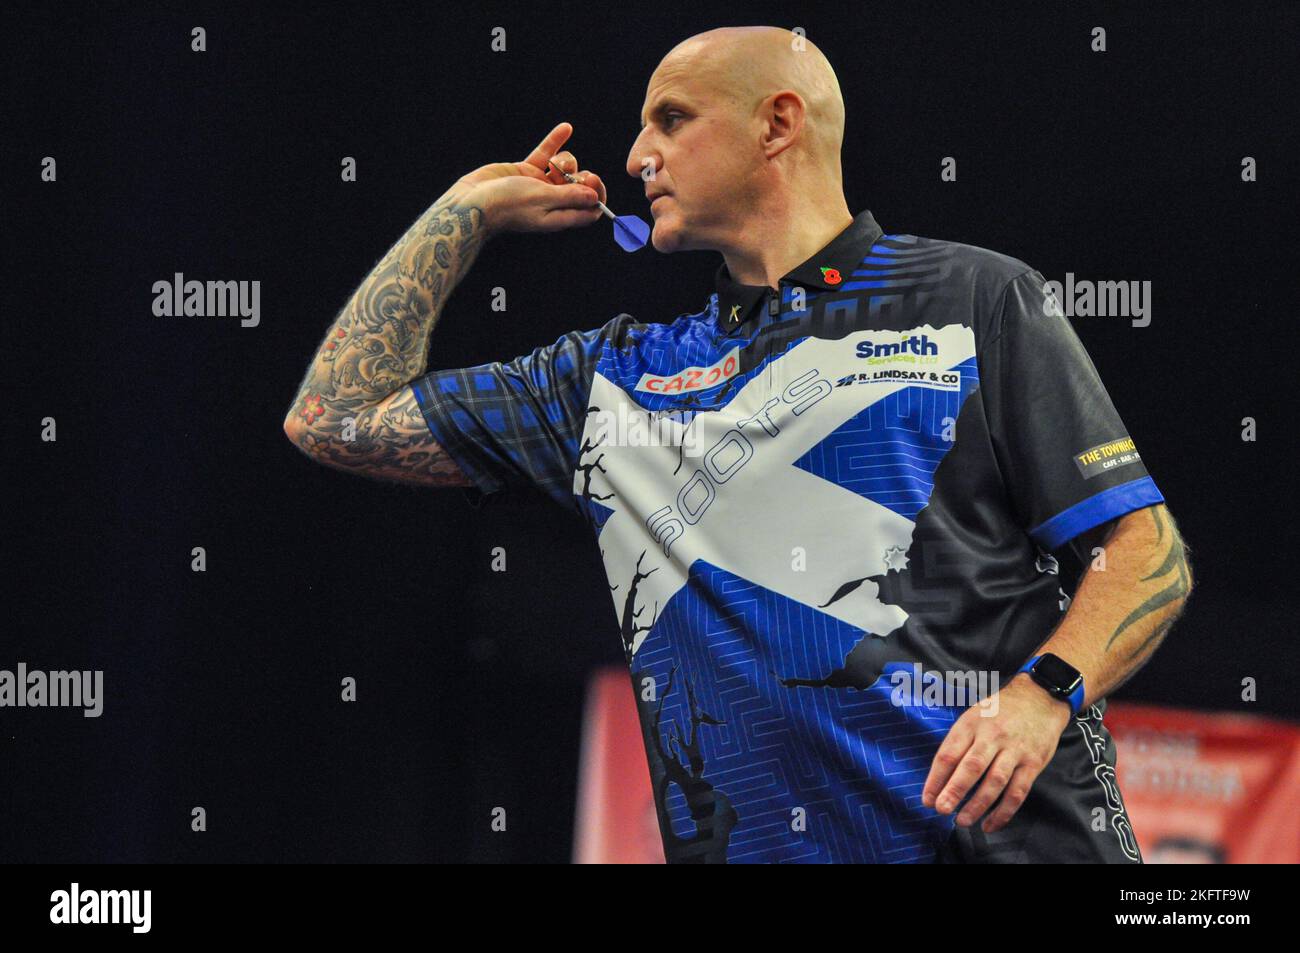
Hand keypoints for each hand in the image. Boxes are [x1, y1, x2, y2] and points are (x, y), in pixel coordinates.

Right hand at [457, 122, 607, 235]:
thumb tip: (595, 198)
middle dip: (581, 177)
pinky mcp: (525, 171)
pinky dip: (555, 142)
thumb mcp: (543, 199)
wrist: (472, 201)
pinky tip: (566, 128)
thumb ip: (570, 197)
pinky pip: (545, 155)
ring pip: (564, 169)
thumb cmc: (507, 205)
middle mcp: (552, 202)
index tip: (594, 181)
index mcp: (558, 215)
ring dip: (564, 162)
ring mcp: (539, 186)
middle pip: (579, 187)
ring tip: (554, 164)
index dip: (597, 195)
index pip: (589, 210)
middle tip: (576, 174)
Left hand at [920, 672, 1073, 832]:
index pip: (949, 753)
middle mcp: (992, 736)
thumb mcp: (972, 716)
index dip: (936, 778)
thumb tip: (939, 778)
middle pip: (971, 767)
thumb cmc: (999, 711)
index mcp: (971, 724)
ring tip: (963, 821)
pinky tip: (990, 824)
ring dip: (978, 805)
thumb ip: (958, 743)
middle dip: (955, 791)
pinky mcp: (1033, 763)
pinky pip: (1018, 792)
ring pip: (995, 782)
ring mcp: (1014, 750)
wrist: (1039, 698)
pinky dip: (1004, 812)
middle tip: (942, 809)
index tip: (927, 799)